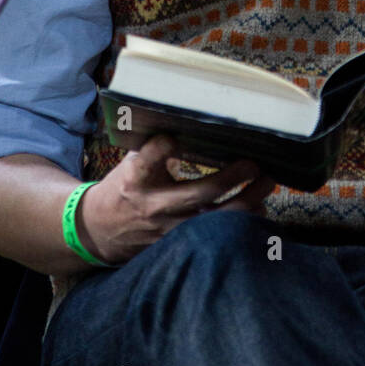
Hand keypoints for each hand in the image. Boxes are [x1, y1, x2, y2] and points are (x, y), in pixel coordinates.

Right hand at [76, 134, 277, 265]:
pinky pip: (214, 238)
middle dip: (232, 177)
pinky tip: (258, 210)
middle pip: (198, 193)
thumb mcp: (131, 162)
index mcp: (137, 177)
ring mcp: (167, 229)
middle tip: (255, 164)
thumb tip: (190, 119)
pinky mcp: (177, 246)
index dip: (163, 146)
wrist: (99, 229)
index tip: (176, 136)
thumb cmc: (124, 186)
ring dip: (245, 202)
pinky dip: (239, 225)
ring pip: (214, 221)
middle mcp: (153, 204)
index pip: (148, 158)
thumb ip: (155, 145)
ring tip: (265, 184)